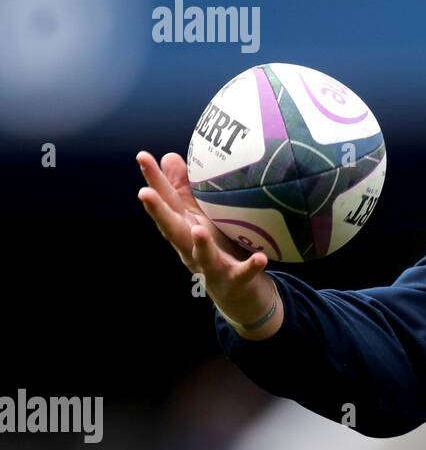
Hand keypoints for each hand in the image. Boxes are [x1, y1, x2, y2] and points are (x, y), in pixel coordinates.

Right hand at [135, 150, 278, 333]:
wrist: (239, 293)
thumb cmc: (218, 247)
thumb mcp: (200, 218)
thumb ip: (185, 190)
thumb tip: (169, 156)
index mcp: (185, 228)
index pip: (166, 201)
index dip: (153, 180)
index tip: (142, 156)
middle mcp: (191, 248)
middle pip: (172, 229)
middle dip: (158, 212)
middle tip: (144, 193)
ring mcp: (211, 267)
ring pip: (202, 256)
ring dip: (199, 243)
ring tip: (199, 229)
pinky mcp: (234, 280)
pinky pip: (243, 273)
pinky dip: (250, 266)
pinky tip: (260, 258)